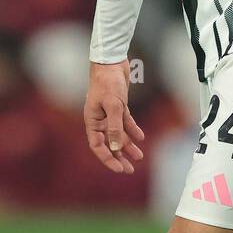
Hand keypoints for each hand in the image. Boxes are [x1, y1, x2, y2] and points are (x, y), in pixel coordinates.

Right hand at [83, 60, 145, 174]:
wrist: (111, 62)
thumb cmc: (108, 82)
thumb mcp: (113, 105)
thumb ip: (114, 126)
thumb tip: (115, 147)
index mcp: (92, 121)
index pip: (98, 146)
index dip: (107, 159)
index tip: (119, 169)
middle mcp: (99, 120)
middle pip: (109, 143)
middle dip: (119, 157)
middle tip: (130, 170)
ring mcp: (109, 114)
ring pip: (119, 135)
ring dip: (128, 145)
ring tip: (139, 157)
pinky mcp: (119, 107)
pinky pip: (126, 123)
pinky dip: (133, 130)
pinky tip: (141, 138)